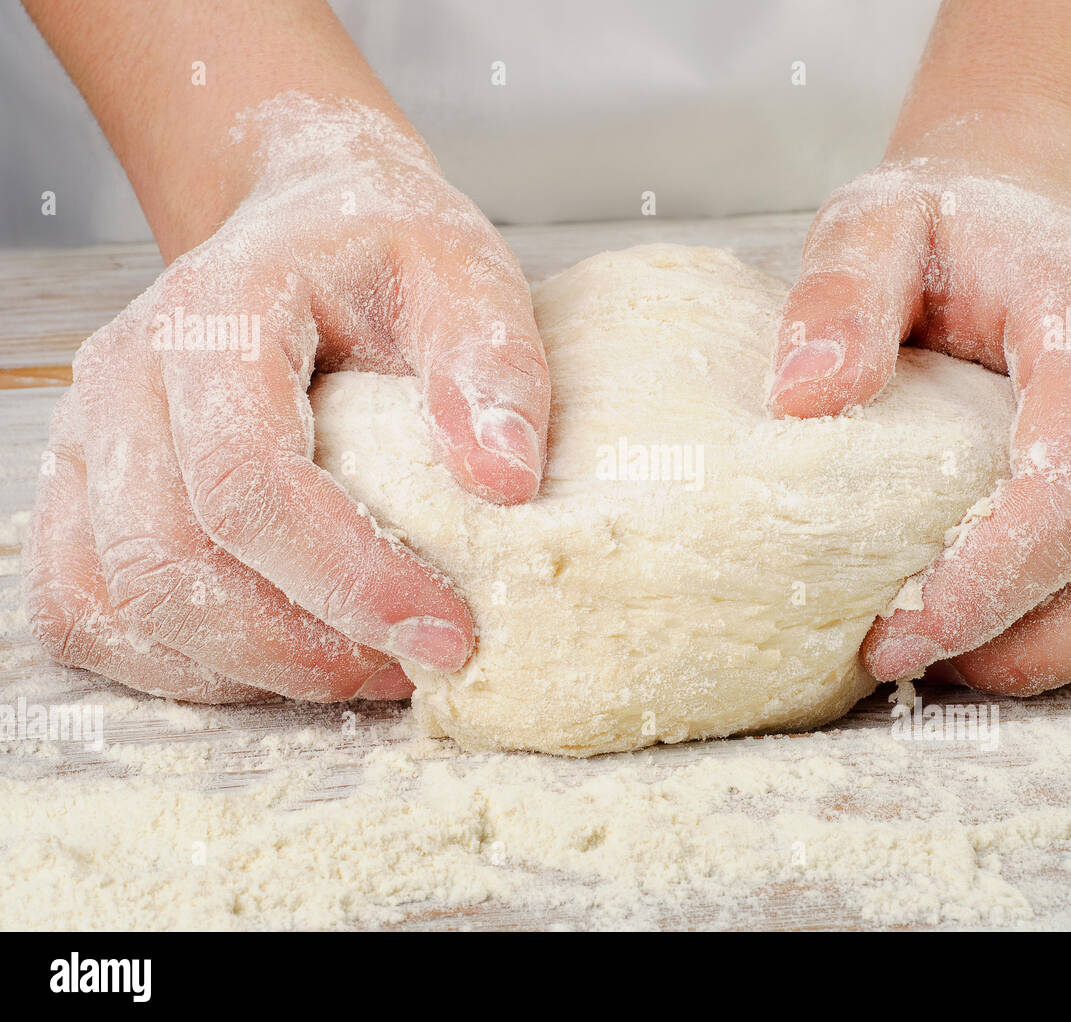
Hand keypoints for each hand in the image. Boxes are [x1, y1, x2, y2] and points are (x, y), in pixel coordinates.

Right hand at [23, 95, 549, 701]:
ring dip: (245, 668)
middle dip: (299, 646)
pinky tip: (278, 661)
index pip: (246, 475)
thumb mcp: (466, 276)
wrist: (305, 223)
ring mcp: (88, 437)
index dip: (346, 576)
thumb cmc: (385, 251)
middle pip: (168, 557)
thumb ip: (492, 364)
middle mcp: (126, 375)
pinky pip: (85, 610)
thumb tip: (504, 484)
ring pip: (116, 601)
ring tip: (361, 667)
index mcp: (217, 310)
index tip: (448, 633)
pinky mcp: (83, 492)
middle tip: (412, 666)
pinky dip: (178, 665)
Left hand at [770, 142, 1070, 693]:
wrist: (1047, 209)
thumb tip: (804, 397)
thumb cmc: (955, 231)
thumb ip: (838, 296)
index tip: (890, 640)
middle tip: (927, 664)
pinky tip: (1057, 628)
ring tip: (981, 653)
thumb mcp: (873, 228)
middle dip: (1036, 652)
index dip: (985, 593)